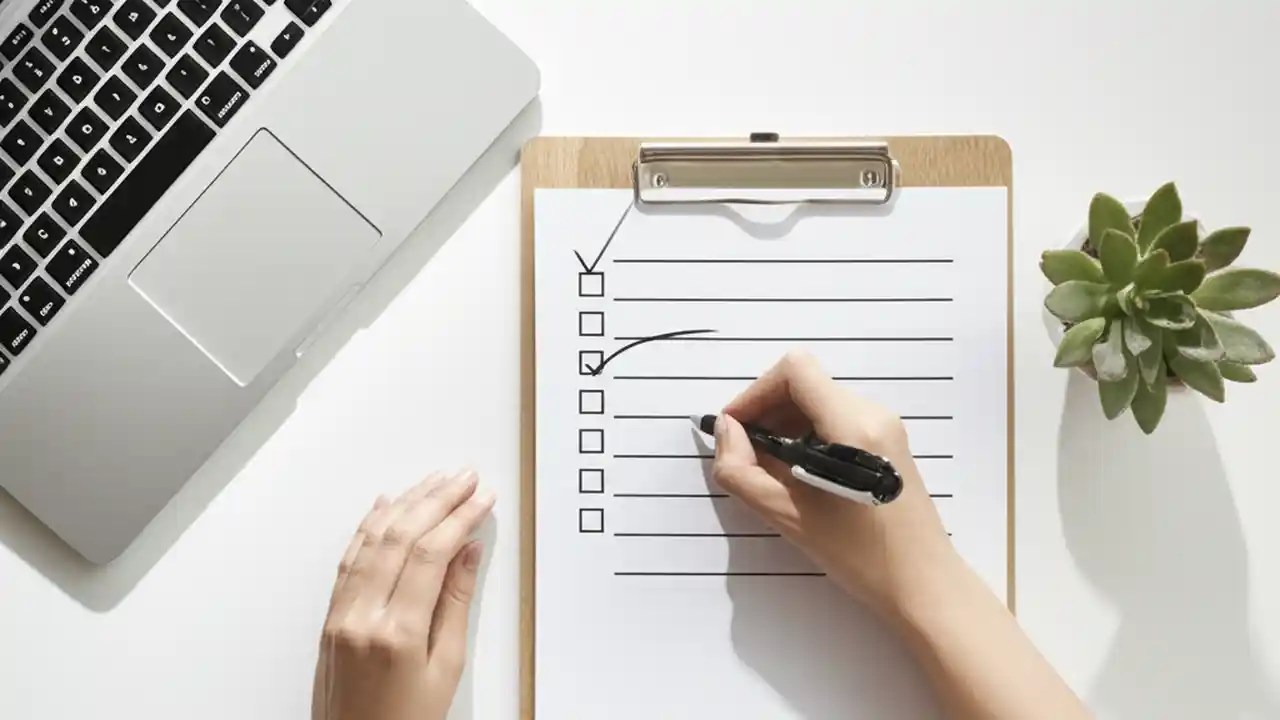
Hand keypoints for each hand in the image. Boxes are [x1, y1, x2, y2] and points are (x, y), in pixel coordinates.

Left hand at [313, 471, 495, 719]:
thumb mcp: (445, 669)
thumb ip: (454, 605)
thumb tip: (467, 553)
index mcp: (397, 633)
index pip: (430, 554)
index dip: (459, 518)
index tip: (482, 498)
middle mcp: (362, 617)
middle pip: (401, 538)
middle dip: (436, 500)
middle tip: (464, 478)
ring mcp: (341, 615)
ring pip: (372, 541)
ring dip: (405, 504)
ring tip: (434, 481)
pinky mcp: (330, 618)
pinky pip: (349, 560)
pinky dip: (369, 527)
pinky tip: (386, 506)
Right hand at [712, 352, 958, 618]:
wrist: (924, 585)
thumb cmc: (861, 556)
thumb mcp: (789, 518)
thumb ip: (742, 471)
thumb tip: (727, 431)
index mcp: (853, 425)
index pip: (795, 370)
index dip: (755, 393)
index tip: (735, 430)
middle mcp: (873, 414)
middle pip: (805, 384)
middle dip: (766, 412)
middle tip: (746, 456)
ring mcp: (884, 426)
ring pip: (818, 401)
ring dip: (784, 426)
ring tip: (770, 471)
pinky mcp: (888, 442)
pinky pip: (835, 420)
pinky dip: (806, 436)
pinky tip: (799, 475)